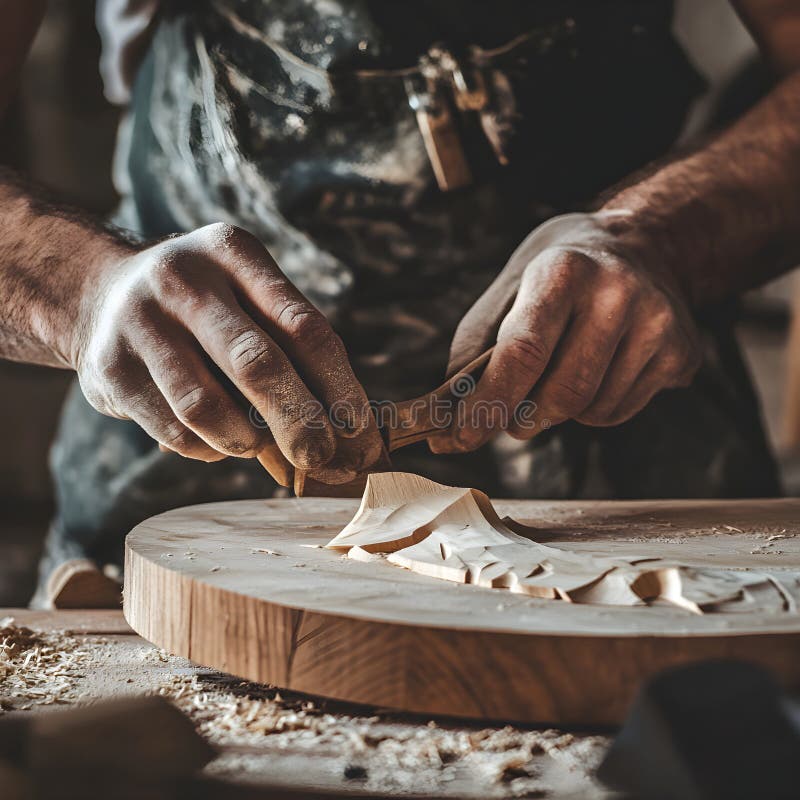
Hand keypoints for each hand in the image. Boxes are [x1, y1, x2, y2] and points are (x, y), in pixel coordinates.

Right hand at [73, 223, 381, 477]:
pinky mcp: (110, 367)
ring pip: (206, 406)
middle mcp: (183, 278)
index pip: (304, 327)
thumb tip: (349, 432)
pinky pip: (174, 430)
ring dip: (248, 440)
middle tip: (322, 459)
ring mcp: (139, 321)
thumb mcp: (250, 296)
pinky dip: (209, 448)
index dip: (340, 388)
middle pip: (257, 363)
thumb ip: (295, 347)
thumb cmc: (207, 308)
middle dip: (300, 423)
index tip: (360, 432)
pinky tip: (220, 441)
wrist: (103, 295)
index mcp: (234, 253)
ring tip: (262, 444)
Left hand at [436, 212, 700, 451]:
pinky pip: (619, 412)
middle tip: (509, 419)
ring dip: (559, 414)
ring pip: (591, 411)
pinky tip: (596, 373)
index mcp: (563, 271)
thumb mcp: (508, 289)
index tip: (462, 437)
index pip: (523, 352)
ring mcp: (657, 322)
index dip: (490, 403)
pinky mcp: (681, 351)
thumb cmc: (560, 274)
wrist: (641, 244)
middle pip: (562, 394)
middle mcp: (618, 292)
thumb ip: (474, 351)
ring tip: (559, 376)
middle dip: (523, 420)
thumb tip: (447, 423)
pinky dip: (592, 410)